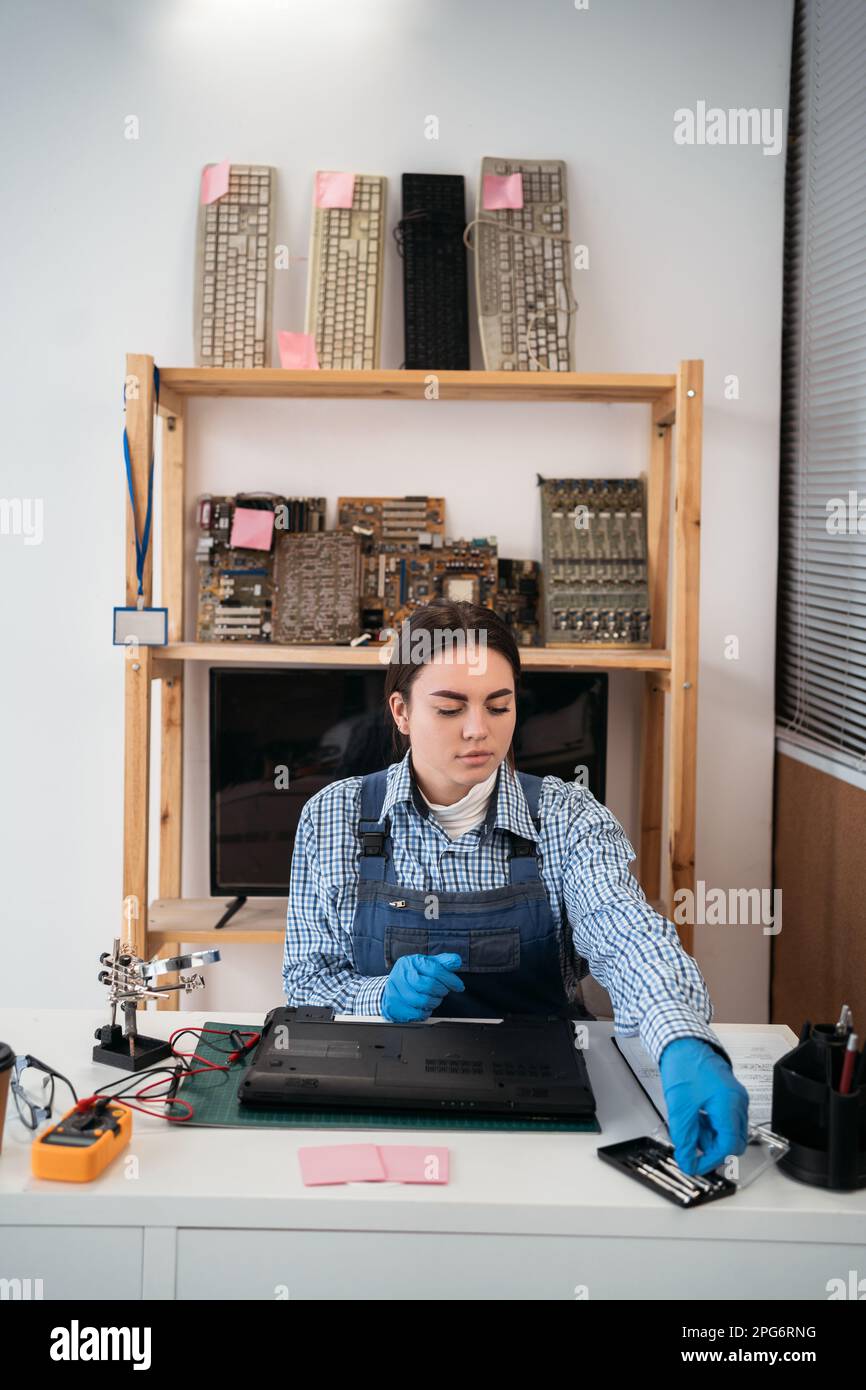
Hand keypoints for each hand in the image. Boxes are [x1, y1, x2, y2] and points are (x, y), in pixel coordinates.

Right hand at [381, 953, 464, 1021]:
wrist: (393, 986)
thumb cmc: (413, 975)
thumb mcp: (428, 964)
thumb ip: (443, 962)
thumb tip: (456, 960)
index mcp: (412, 961)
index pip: (435, 969)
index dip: (451, 979)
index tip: (458, 986)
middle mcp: (402, 973)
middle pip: (429, 985)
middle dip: (441, 991)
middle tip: (443, 991)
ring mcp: (395, 989)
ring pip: (422, 1001)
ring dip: (434, 1002)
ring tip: (434, 999)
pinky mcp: (393, 1004)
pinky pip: (415, 1013)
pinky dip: (425, 1012)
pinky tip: (425, 1007)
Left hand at [658, 1037, 749, 1176]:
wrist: (682, 1041)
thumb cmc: (684, 1066)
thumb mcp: (680, 1107)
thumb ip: (685, 1138)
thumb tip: (688, 1161)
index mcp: (729, 1103)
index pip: (728, 1145)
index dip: (711, 1160)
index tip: (695, 1165)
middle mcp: (738, 1102)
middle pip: (734, 1141)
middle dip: (713, 1150)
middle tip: (693, 1151)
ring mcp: (735, 1098)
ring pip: (729, 1132)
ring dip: (710, 1137)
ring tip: (690, 1128)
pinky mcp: (728, 1095)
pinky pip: (725, 1120)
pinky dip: (710, 1126)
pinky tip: (695, 1120)